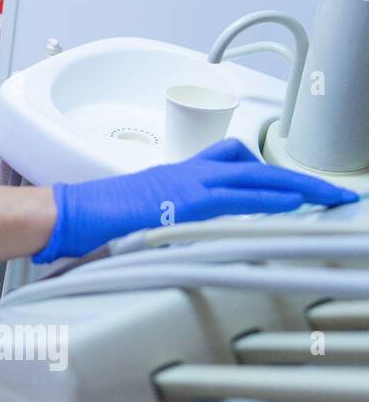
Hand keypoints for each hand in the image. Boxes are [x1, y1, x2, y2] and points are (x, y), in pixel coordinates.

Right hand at [34, 138, 359, 263]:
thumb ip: (168, 220)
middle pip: (252, 164)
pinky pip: (240, 195)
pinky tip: (294, 204)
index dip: (266, 174)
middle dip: (295, 177)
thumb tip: (183, 238)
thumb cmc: (97, 219)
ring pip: (254, 175)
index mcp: (177, 177)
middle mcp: (186, 173)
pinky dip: (271, 196)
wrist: (72, 213)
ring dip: (295, 184)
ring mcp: (187, 183)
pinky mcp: (186, 200)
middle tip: (329, 191)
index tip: (293, 187)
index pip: (231, 163)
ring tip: (326, 195)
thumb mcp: (142, 216)